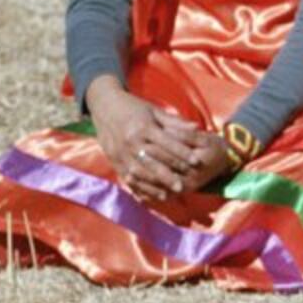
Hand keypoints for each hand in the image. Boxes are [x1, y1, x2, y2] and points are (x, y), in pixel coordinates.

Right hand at [87, 82, 219, 201]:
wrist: (105, 107)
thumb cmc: (134, 107)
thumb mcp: (154, 111)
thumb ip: (175, 123)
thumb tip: (197, 128)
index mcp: (143, 127)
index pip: (166, 143)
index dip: (182, 153)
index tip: (196, 162)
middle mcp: (131, 142)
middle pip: (152, 161)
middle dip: (168, 175)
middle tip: (182, 186)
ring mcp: (121, 153)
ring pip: (139, 173)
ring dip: (153, 185)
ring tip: (167, 195)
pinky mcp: (114, 161)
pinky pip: (127, 178)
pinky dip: (138, 188)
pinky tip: (150, 195)